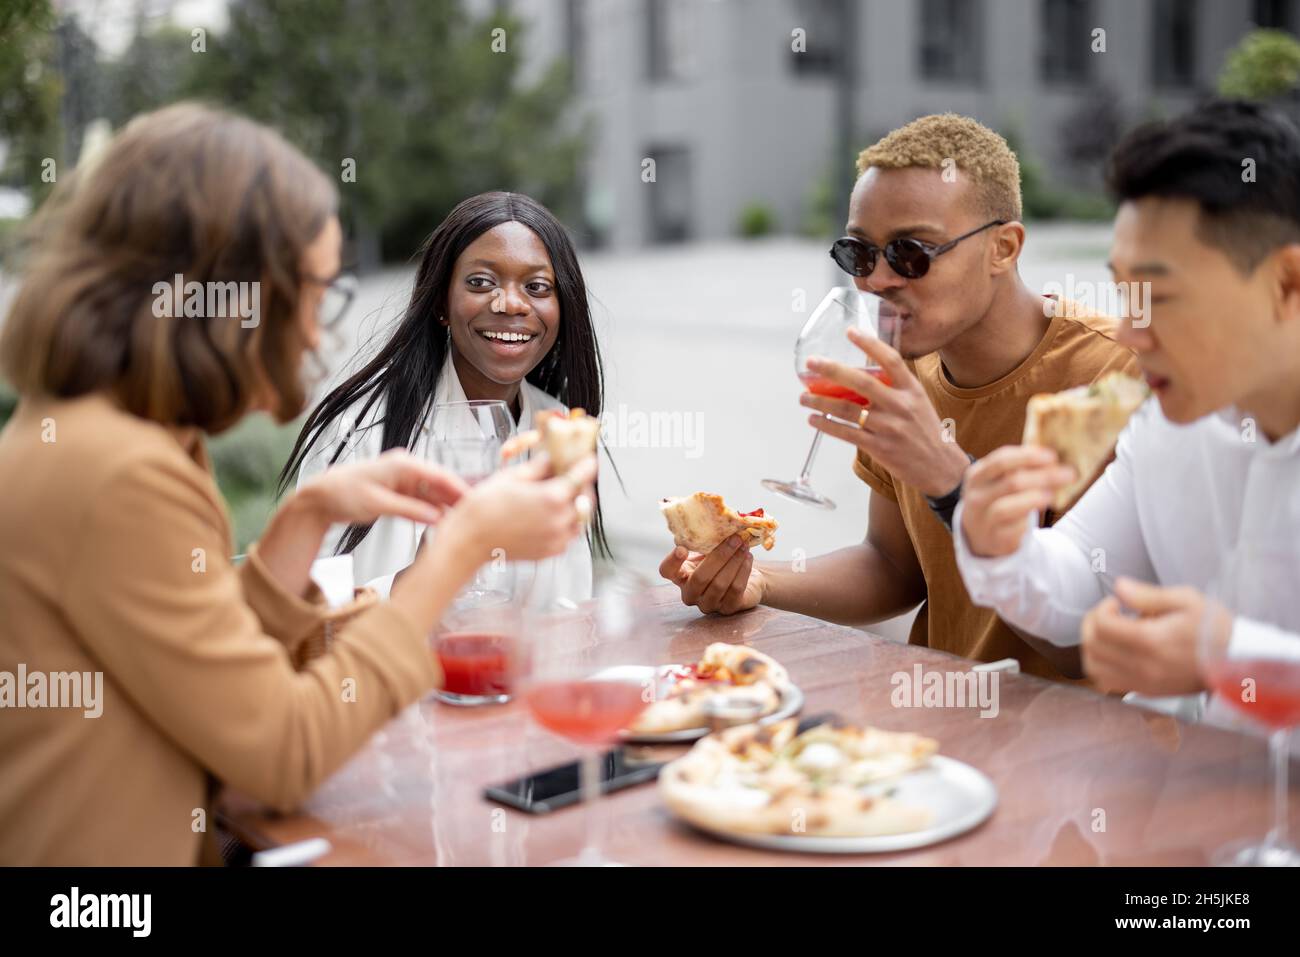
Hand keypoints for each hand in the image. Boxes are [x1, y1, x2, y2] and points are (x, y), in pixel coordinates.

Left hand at [295, 448, 468, 528]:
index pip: (440, 475)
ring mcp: (403, 481)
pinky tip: (442, 522)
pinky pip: (421, 501)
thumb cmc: (342, 493)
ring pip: (432, 494)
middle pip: (440, 484)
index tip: (475, 502)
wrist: (321, 498)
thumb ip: (409, 510)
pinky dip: (431, 511)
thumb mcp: (377, 503)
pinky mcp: (399, 492)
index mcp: (403, 464)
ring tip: (461, 522)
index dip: (460, 489)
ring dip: (445, 508)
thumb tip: (436, 517)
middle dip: (456, 499)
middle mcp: (406, 469)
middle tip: (473, 516)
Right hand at [435, 453, 597, 564]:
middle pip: (586, 498)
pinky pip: (568, 536)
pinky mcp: (550, 552)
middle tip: (572, 476)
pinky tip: (552, 516)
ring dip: (576, 506)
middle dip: (582, 485)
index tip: (586, 459)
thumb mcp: (511, 477)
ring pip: (580, 519)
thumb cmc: (483, 508)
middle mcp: (559, 519)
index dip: (586, 464)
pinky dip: (567, 524)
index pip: (583, 475)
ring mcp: (556, 538)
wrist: (469, 541)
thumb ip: (537, 467)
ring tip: (562, 497)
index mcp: (552, 497)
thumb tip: (550, 459)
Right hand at [659, 536, 764, 614]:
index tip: (682, 548)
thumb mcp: (709, 550)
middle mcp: (690, 594)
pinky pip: (735, 590)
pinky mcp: (727, 609)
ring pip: (719, 584)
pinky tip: (748, 558)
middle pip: (700, 578)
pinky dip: (743, 571)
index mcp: (680, 576)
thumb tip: (714, 520)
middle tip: (734, 539)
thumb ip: (705, 540)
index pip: (667, 571)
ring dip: (734, 561)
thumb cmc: (721, 560)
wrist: (745, 577)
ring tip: (743, 545)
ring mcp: (708, 604)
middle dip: (719, 556)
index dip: (672, 562)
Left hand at [801, 329, 971, 496]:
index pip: (891, 360)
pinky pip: (846, 433)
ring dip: (820, 402)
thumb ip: (895, 387)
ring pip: (847, 409)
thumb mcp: (918, 402)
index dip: (870, 343)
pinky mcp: (879, 447)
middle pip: (862, 382)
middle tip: (811, 363)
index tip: (850, 332)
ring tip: (804, 397)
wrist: (941, 467)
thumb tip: (861, 371)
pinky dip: (826, 425)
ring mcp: (889, 427)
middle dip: (832, 370)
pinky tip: (814, 419)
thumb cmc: (925, 431)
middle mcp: (901, 405)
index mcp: (912, 389)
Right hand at [959, 445, 1075, 557]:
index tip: (1052, 456)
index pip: (1001, 460)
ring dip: (1036, 498)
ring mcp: (984, 519)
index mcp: (977, 476)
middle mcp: (976, 497)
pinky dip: (1030, 518)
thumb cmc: (997, 499)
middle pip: (1011, 482)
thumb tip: (1053, 458)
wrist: (980, 534)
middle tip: (1069, 474)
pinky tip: (1042, 511)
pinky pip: (1016, 528)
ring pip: (1009, 506)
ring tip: (1054, 494)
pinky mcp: (996, 538)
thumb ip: (1019, 468)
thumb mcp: (998, 481)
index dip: (1028, 456)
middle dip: (1044, 476)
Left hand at [1080, 577, 1223, 694]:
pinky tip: (1116, 651)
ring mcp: (1144, 683)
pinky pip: (1108, 682)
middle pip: (1092, 646)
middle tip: (1109, 613)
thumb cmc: (1213, 627)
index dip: (1101, 608)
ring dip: (1093, 646)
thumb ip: (1147, 595)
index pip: (1102, 626)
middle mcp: (1143, 666)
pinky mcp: (1147, 692)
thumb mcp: (1187, 600)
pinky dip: (1101, 665)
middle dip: (1092, 624)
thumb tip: (1119, 587)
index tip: (1117, 603)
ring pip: (1094, 667)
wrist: (1238, 661)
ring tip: (1110, 632)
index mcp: (1152, 641)